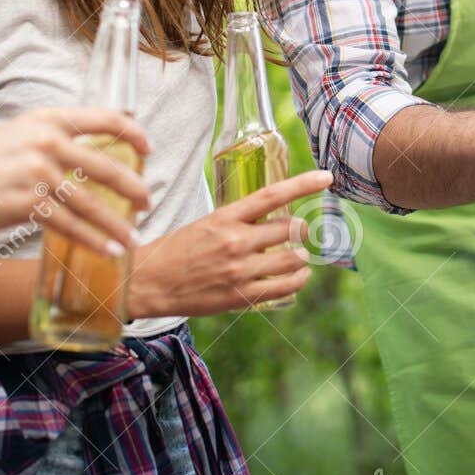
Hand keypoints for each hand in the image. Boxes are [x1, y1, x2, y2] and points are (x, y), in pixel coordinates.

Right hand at [0, 108, 152, 255]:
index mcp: (46, 119)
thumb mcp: (14, 136)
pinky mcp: (26, 203)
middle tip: (147, 203)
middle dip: (134, 189)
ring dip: (117, 224)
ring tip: (133, 238)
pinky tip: (109, 250)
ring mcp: (36, 172)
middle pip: (107, 167)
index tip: (148, 150)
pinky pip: (70, 226)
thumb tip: (86, 158)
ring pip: (92, 203)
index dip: (133, 134)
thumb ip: (49, 141)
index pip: (105, 118)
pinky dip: (93, 241)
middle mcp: (45, 141)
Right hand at [130, 170, 332, 316]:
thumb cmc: (176, 250)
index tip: (326, 178)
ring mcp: (239, 270)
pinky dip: (298, 280)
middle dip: (301, 230)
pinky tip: (299, 276)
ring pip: (292, 258)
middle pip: (289, 229)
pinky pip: (284, 287)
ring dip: (302, 256)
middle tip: (299, 233)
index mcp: (225, 217)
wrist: (148, 282)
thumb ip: (237, 221)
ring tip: (299, 256)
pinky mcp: (240, 295)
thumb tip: (271, 217)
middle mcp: (235, 241)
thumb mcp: (206, 224)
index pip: (272, 195)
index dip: (303, 185)